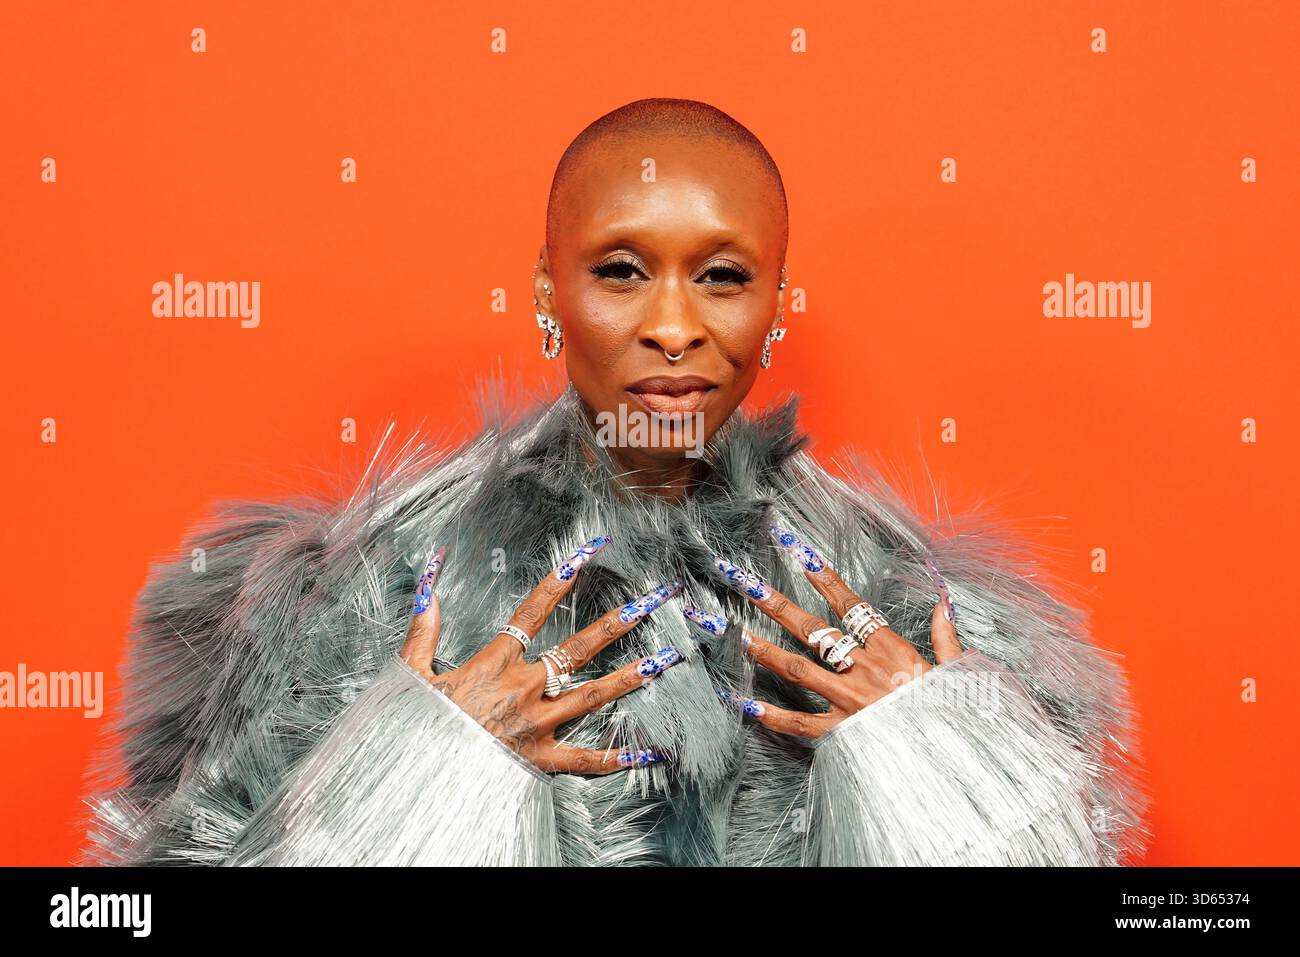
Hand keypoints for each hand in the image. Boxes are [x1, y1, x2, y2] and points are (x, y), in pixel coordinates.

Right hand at [399, 536, 683, 773]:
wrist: (415, 775)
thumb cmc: (415, 726)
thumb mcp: (412, 673)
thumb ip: (425, 629)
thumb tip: (428, 585)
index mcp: (496, 663)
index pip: (532, 610)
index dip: (559, 580)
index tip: (586, 554)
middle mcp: (524, 688)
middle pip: (578, 648)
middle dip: (617, 622)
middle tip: (651, 602)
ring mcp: (537, 725)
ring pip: (593, 696)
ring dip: (632, 676)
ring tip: (666, 660)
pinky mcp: (541, 761)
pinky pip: (585, 760)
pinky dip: (617, 758)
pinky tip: (651, 752)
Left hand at [695, 526, 961, 737]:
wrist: (956, 753)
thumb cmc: (955, 714)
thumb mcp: (957, 671)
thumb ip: (946, 638)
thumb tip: (944, 604)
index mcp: (891, 650)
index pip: (852, 606)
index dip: (826, 580)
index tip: (802, 557)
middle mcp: (865, 670)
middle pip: (815, 632)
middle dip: (780, 607)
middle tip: (751, 587)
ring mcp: (850, 700)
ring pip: (800, 670)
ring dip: (767, 652)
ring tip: (740, 635)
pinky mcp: (843, 732)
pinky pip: (802, 723)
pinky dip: (774, 716)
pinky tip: (748, 705)